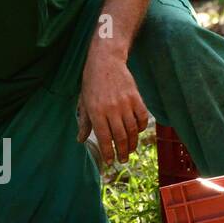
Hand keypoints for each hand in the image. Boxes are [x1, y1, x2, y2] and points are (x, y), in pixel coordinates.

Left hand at [77, 45, 148, 164]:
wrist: (106, 61)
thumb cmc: (92, 83)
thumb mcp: (84, 102)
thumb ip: (84, 123)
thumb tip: (80, 140)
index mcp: (96, 112)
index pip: (104, 138)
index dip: (108, 152)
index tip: (110, 161)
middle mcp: (111, 109)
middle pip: (120, 137)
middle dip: (122, 152)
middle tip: (122, 159)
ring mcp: (125, 103)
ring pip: (132, 130)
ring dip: (133, 143)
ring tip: (130, 150)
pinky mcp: (136, 97)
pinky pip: (142, 117)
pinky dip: (142, 127)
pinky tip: (138, 132)